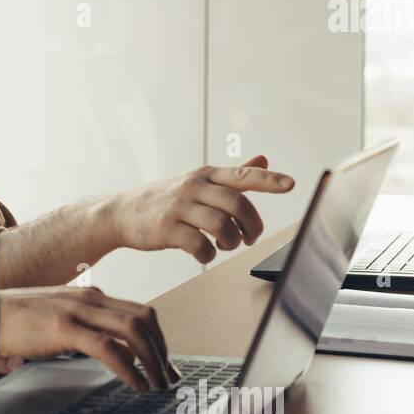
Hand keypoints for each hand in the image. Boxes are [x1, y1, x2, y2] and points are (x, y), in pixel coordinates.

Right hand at [0, 285, 178, 390]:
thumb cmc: (17, 322)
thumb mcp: (60, 322)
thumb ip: (87, 331)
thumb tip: (115, 353)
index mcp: (90, 296)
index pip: (139, 311)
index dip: (159, 339)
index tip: (165, 363)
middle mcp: (90, 299)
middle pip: (144, 319)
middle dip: (162, 350)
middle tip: (167, 377)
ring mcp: (78, 311)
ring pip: (133, 331)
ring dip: (151, 360)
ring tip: (155, 383)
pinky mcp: (65, 328)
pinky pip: (109, 349)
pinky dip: (128, 368)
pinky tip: (134, 384)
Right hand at [108, 154, 293, 263]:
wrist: (121, 212)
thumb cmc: (166, 199)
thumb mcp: (197, 182)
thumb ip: (232, 175)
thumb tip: (263, 159)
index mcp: (205, 175)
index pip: (242, 175)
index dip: (268, 180)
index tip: (291, 185)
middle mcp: (193, 187)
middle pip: (237, 203)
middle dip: (252, 225)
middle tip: (251, 237)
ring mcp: (178, 207)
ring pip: (221, 225)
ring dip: (231, 241)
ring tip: (225, 245)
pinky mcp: (166, 229)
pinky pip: (198, 244)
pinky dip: (208, 254)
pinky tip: (204, 252)